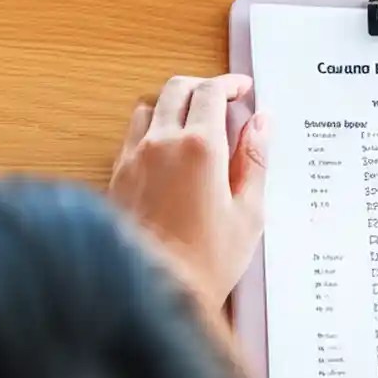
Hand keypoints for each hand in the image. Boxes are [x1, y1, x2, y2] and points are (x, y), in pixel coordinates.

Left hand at [109, 74, 268, 311]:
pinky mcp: (116, 177)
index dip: (230, 85)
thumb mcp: (248, 212)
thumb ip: (255, 160)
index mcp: (200, 147)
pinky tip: (168, 152)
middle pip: (177, 89)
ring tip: (195, 124)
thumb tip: (260, 123)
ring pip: (150, 107)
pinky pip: (132, 136)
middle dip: (203, 87)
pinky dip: (151, 129)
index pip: (212, 92)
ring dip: (174, 105)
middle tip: (223, 100)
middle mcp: (161, 144)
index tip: (243, 89)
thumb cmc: (206, 260)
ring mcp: (133, 159)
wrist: (152, 293)